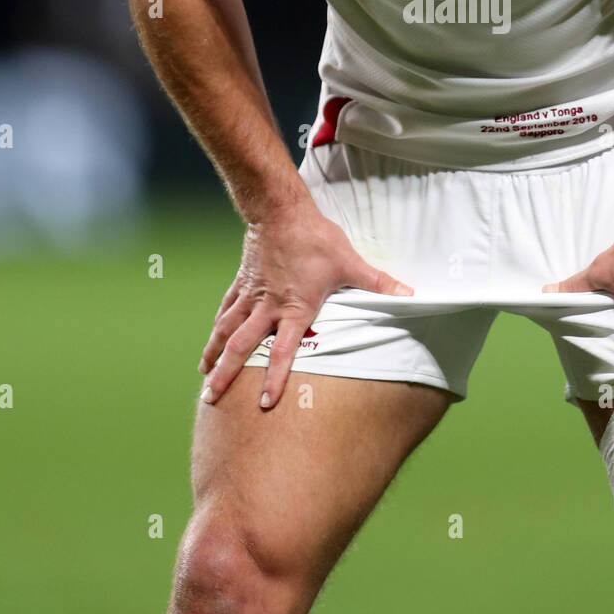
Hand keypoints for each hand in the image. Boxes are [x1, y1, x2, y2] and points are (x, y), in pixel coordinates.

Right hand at [198, 198, 412, 408]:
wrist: (281, 210)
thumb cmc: (316, 238)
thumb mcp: (350, 263)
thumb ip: (378, 283)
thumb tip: (410, 293)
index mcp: (294, 308)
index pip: (282, 352)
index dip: (274, 378)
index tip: (264, 403)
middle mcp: (268, 306)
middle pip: (241, 347)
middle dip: (227, 374)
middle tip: (211, 400)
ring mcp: (252, 294)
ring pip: (227, 330)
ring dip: (214, 353)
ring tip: (203, 376)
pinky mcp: (243, 281)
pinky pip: (227, 308)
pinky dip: (217, 325)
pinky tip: (212, 337)